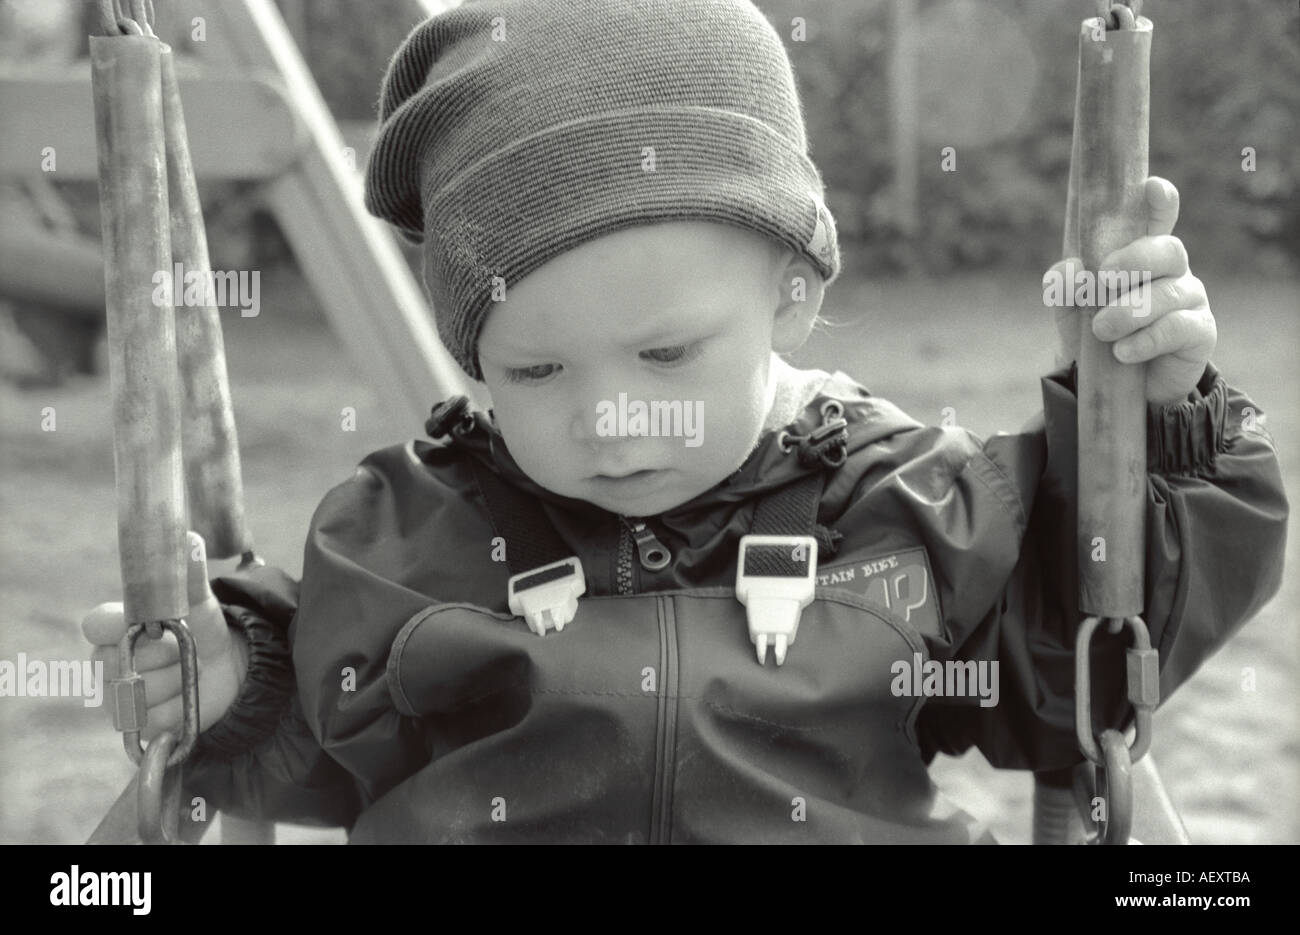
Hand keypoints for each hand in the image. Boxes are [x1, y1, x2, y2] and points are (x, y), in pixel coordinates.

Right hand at [82, 531, 246, 741]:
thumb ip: (190, 574)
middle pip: (114, 662)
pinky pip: (152, 720)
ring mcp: (116, 696)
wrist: (229, 670)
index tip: (155, 624)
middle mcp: (105, 661)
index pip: (95, 624)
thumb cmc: (203, 630)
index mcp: (113, 626)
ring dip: (176, 681)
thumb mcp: (201, 602)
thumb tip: (189, 540)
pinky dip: (179, 709)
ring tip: (188, 671)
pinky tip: (187, 699)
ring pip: (138, 693)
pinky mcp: (135, 725)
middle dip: (163, 655)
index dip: (121, 625)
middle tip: (183, 647)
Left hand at [1047, 177, 1215, 404]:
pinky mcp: (1200, 332)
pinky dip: (1144, 339)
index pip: (1159, 219)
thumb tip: (1071, 267)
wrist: (1116, 390)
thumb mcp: (1072, 314)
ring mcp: (1191, 300)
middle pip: (1169, 249)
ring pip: (1167, 292)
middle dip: (1133, 261)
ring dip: (1127, 311)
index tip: (1152, 187)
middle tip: (1103, 281)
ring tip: (1101, 332)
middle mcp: (1172, 272)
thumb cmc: (1097, 340)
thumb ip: (1066, 289)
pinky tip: (1123, 352)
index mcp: (1143, 256)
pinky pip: (1177, 327)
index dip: (1160, 201)